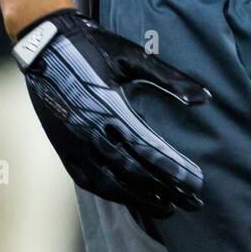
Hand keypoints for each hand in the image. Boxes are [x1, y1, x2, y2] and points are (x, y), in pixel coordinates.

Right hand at [13, 9, 210, 231]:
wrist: (45, 43)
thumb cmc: (94, 46)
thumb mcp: (134, 57)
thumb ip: (170, 78)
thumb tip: (205, 98)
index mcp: (110, 108)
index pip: (148, 149)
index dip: (174, 170)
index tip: (197, 183)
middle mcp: (90, 131)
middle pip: (133, 172)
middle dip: (165, 190)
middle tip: (193, 202)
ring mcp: (73, 143)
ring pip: (110, 183)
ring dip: (140, 199)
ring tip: (168, 207)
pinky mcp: (63, 148)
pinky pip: (88, 180)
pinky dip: (111, 193)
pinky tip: (128, 198)